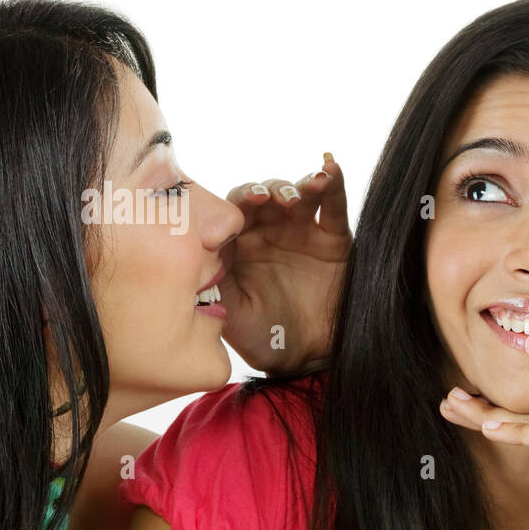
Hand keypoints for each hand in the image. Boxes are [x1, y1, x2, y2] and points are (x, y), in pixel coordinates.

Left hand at [218, 154, 349, 375]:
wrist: (309, 358)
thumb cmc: (264, 338)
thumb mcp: (231, 315)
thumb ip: (212, 285)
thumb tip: (195, 257)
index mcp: (237, 246)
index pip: (229, 213)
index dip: (234, 204)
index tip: (243, 204)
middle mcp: (266, 232)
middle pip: (262, 199)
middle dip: (263, 192)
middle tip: (266, 197)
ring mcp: (300, 231)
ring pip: (295, 196)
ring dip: (295, 186)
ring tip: (300, 192)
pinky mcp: (332, 238)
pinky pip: (332, 206)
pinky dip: (333, 184)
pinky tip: (330, 170)